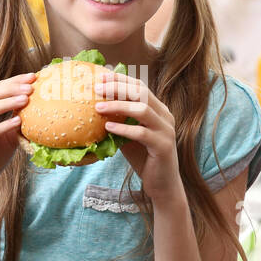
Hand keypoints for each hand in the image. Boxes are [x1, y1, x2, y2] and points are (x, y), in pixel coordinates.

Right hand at [0, 74, 35, 198]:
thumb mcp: (9, 135)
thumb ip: (18, 120)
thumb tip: (40, 106)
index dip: (14, 81)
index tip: (33, 76)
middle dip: (11, 88)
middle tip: (31, 86)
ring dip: (7, 103)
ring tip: (26, 99)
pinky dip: (2, 126)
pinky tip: (18, 122)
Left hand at [94, 70, 180, 202]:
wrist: (162, 184)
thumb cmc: (143, 158)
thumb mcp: (128, 135)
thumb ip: (118, 121)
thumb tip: (94, 107)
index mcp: (158, 109)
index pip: (139, 86)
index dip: (120, 79)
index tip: (100, 76)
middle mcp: (165, 115)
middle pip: (141, 92)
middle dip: (117, 87)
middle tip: (97, 88)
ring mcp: (166, 130)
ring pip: (143, 109)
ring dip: (118, 106)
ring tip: (98, 107)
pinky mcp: (163, 146)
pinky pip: (142, 133)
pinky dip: (123, 128)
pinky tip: (108, 127)